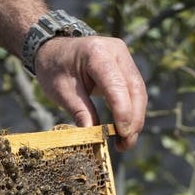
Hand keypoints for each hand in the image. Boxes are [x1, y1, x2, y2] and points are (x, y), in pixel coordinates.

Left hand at [34, 36, 146, 150]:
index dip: (123, 111)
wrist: (55, 50)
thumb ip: (79, 111)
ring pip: (139, 92)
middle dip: (134, 120)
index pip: (116, 84)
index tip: (122, 134)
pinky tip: (124, 131)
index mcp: (97, 53)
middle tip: (126, 145)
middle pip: (134, 88)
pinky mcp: (126, 67)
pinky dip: (132, 113)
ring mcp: (124, 58)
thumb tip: (93, 137)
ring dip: (136, 120)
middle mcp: (116, 51)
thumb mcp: (61, 91)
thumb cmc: (56, 69)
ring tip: (125, 143)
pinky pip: (135, 92)